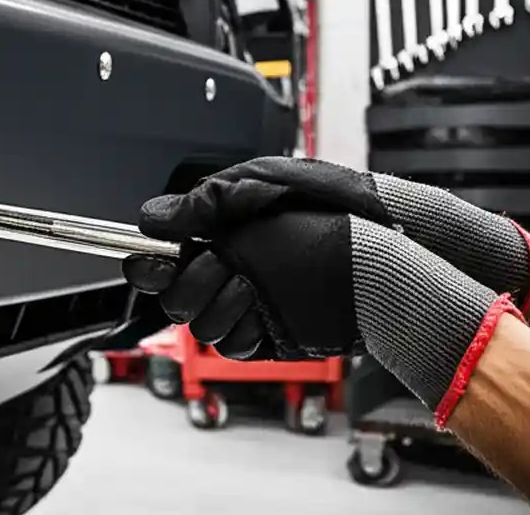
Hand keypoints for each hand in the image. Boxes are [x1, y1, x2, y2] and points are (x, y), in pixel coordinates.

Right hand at [124, 205, 522, 427]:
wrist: (383, 249)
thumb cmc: (332, 207)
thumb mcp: (260, 186)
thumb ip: (202, 202)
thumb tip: (152, 216)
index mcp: (223, 231)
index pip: (166, 253)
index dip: (151, 260)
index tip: (146, 260)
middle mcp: (232, 269)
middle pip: (175, 294)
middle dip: (187, 281)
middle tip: (214, 263)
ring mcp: (250, 304)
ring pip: (200, 323)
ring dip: (216, 303)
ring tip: (248, 281)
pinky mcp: (271, 334)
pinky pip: (232, 344)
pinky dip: (237, 326)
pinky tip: (258, 304)